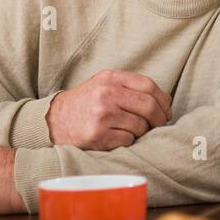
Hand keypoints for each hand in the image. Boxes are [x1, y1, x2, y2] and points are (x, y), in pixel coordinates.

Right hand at [47, 69, 171, 149]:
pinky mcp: (97, 134)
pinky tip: (117, 137)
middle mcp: (106, 94)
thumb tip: (165, 103)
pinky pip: (127, 140)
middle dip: (159, 119)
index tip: (166, 111)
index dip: (163, 101)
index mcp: (111, 78)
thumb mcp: (104, 85)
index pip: (149, 86)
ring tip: (131, 131)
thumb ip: (131, 88)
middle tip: (158, 125)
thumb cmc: (86, 103)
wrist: (53, 120)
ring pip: (140, 126)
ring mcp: (101, 114)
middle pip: (148, 106)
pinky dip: (128, 141)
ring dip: (141, 132)